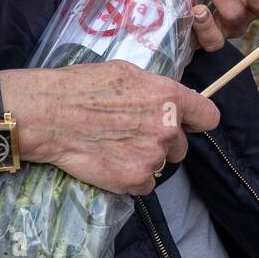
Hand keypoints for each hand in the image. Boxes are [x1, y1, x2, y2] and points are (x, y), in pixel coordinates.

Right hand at [0, 62, 219, 194]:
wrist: (49, 114)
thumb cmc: (82, 86)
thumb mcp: (127, 73)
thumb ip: (154, 90)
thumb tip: (166, 99)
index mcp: (170, 98)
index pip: (209, 117)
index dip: (198, 122)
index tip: (188, 125)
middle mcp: (167, 129)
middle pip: (180, 146)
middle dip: (162, 143)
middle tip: (131, 135)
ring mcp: (152, 156)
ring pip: (160, 165)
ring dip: (144, 160)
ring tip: (115, 147)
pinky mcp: (135, 180)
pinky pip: (145, 185)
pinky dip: (130, 179)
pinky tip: (110, 163)